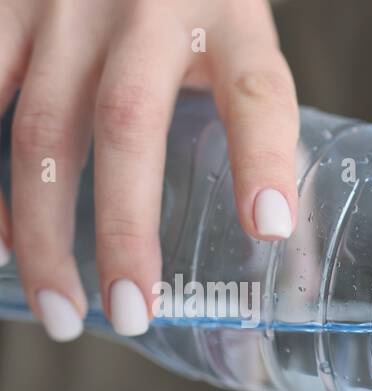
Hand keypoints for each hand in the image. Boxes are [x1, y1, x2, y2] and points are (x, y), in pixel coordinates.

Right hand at [0, 0, 297, 340]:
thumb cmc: (193, 3)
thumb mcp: (238, 40)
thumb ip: (255, 123)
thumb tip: (279, 241)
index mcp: (229, 20)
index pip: (255, 92)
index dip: (263, 160)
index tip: (270, 228)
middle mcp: (145, 8)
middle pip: (128, 125)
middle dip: (126, 231)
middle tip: (131, 313)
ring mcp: (63, 5)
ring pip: (42, 129)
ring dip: (44, 230)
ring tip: (62, 308)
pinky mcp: (4, 5)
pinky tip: (1, 244)